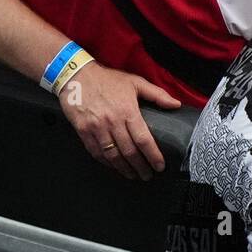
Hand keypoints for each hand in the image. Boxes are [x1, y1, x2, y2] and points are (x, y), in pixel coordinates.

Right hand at [59, 62, 181, 180]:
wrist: (76, 75)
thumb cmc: (108, 79)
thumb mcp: (135, 82)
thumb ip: (157, 94)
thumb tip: (176, 104)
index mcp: (128, 111)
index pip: (143, 139)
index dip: (152, 155)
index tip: (159, 166)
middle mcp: (112, 122)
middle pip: (129, 151)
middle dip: (140, 167)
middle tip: (147, 176)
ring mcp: (96, 128)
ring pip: (112, 155)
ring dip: (124, 168)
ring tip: (133, 175)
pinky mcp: (83, 131)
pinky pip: (96, 152)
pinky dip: (106, 162)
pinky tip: (114, 167)